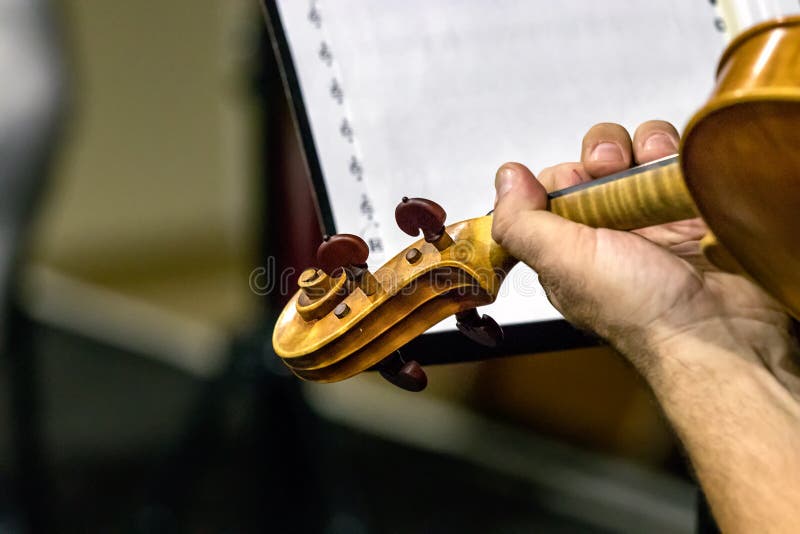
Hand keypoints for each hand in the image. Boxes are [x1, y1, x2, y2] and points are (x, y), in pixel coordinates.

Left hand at [491, 121, 799, 394]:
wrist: (720, 330)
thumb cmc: (640, 309)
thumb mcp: (562, 264)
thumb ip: (522, 222)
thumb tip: (505, 177)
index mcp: (570, 248)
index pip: (553, 186)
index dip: (561, 176)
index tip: (575, 184)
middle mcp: (609, 231)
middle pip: (595, 162)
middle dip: (602, 155)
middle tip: (613, 174)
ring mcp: (654, 217)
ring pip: (637, 151)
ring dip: (640, 147)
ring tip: (650, 170)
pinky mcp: (694, 206)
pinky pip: (677, 159)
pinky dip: (675, 153)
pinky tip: (676, 172)